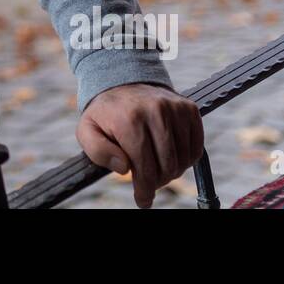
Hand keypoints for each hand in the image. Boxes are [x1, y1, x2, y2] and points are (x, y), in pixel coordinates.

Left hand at [76, 82, 203, 208]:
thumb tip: (124, 167)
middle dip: (157, 182)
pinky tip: (170, 157)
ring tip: (157, 168)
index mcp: (129, 119)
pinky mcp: (189, 108)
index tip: (143, 201)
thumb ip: (98, 151)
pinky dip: (186, 160)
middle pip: (167, 166)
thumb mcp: (87, 130)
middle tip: (147, 182)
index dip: (145, 189)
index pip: (144, 167)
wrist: (123, 82)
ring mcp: (175, 108)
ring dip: (172, 172)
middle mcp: (156, 111)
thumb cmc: (106, 113)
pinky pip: (196, 148)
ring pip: (183, 160)